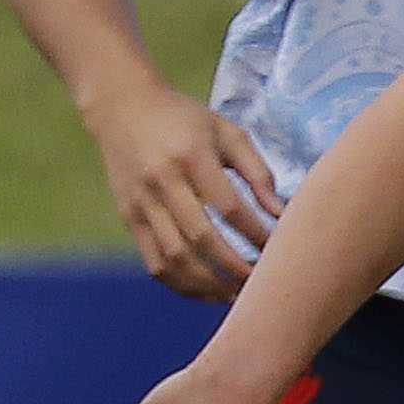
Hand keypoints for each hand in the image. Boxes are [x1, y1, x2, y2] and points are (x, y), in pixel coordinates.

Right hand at [80, 82, 279, 302]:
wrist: (122, 107)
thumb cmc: (185, 120)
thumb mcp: (226, 132)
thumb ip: (257, 171)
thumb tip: (280, 214)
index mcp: (191, 154)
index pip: (229, 206)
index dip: (255, 233)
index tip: (277, 249)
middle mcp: (163, 180)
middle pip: (201, 237)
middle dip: (234, 267)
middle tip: (260, 283)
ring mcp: (142, 202)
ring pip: (175, 257)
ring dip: (208, 284)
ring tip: (236, 296)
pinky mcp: (129, 218)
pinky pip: (154, 262)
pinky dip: (180, 284)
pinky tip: (205, 291)